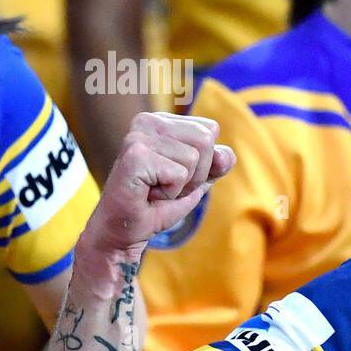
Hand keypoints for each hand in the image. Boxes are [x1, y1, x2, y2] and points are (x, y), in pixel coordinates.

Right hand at [82, 112, 234, 259]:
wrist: (126, 230)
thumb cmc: (160, 202)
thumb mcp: (198, 179)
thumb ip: (218, 163)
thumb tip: (224, 155)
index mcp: (162, 120)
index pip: (210, 129)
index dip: (204, 161)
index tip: (175, 174)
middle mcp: (148, 120)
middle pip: (205, 140)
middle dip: (195, 174)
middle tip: (166, 185)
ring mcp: (139, 136)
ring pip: (193, 159)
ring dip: (181, 185)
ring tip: (155, 189)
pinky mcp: (135, 155)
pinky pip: (179, 174)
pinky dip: (170, 193)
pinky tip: (148, 193)